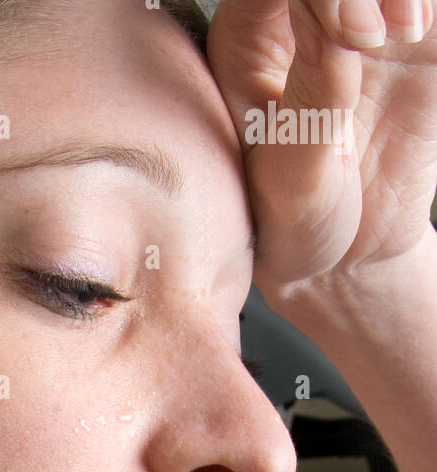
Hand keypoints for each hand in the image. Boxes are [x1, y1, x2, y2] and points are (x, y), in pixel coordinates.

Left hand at [206, 0, 436, 295]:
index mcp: (245, 41)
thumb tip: (329, 26)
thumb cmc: (292, 224)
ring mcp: (354, 22)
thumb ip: (311, 101)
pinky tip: (415, 31)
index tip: (350, 35)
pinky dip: (423, 0)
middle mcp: (296, 18)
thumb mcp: (292, 179)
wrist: (344, 254)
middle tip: (372, 36)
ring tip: (404, 33)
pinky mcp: (407, 37)